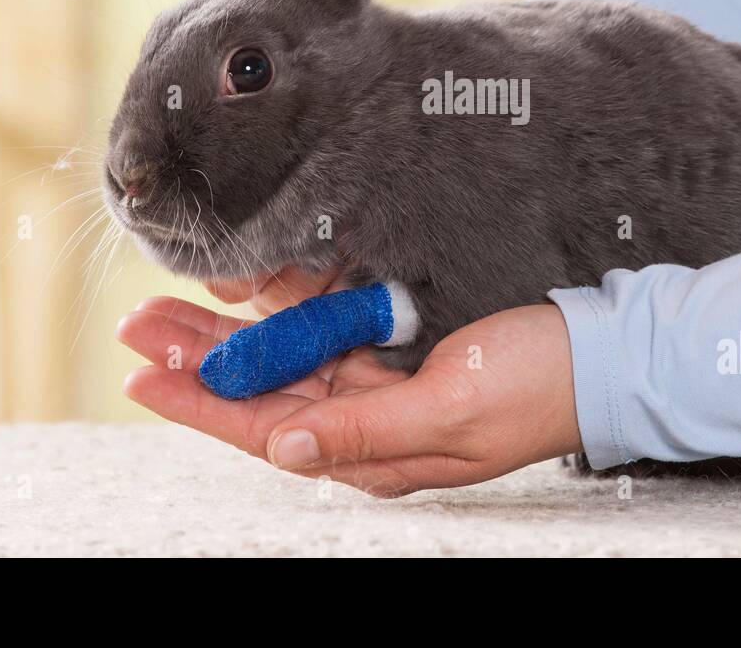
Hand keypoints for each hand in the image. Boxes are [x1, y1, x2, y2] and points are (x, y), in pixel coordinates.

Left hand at [116, 279, 581, 496]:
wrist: (602, 358)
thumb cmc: (536, 388)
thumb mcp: (450, 409)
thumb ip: (364, 431)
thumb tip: (283, 448)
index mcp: (374, 451)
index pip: (265, 429)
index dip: (199, 403)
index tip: (141, 377)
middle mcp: (366, 421)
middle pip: (260, 390)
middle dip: (197, 358)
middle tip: (138, 324)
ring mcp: (381, 384)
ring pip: (283, 357)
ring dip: (229, 331)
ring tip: (172, 305)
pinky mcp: (399, 349)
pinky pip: (326, 329)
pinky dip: (285, 309)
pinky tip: (251, 289)